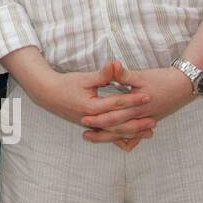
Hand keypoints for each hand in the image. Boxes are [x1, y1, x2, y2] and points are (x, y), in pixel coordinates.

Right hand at [24, 61, 155, 144]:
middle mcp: (92, 119)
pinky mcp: (90, 127)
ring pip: (115, 132)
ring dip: (133, 132)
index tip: (148, 96)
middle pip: (119, 124)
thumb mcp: (84, 78)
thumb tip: (115, 63)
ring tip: (149, 132)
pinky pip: (108, 135)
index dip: (133, 99)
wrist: (48, 94)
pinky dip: (121, 137)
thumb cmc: (66, 84)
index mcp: (91, 107)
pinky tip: (133, 138)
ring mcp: (91, 125)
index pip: (117, 104)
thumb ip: (103, 74)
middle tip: (154, 120)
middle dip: (137, 122)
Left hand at [81, 63, 194, 144]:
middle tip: (85, 134)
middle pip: (118, 128)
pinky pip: (138, 134)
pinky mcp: (151, 121)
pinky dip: (128, 139)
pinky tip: (118, 143)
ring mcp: (148, 121)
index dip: (98, 117)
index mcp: (137, 106)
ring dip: (111, 137)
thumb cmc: (162, 79)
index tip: (84, 118)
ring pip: (127, 134)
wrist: (184, 85)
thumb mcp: (141, 76)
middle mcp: (142, 117)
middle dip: (101, 132)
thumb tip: (111, 65)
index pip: (115, 114)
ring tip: (94, 139)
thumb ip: (124, 74)